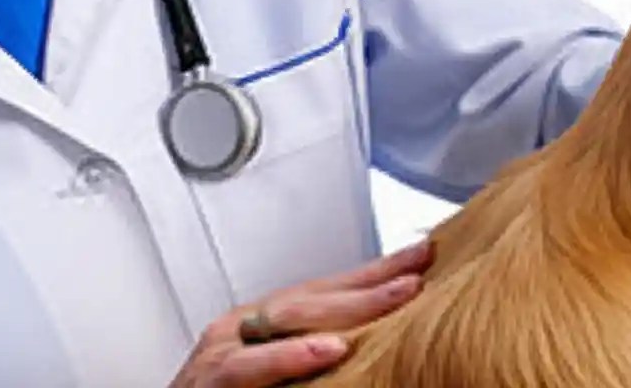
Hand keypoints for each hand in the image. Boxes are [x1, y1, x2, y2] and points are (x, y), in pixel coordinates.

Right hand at [168, 239, 433, 386]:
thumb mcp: (279, 375)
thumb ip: (318, 357)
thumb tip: (370, 342)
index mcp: (260, 326)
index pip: (326, 289)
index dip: (374, 273)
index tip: (422, 256)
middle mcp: (240, 331)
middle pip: (314, 296)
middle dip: (370, 282)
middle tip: (418, 269)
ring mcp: (221, 353)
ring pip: (287, 320)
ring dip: (345, 308)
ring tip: (392, 297)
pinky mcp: (208, 383)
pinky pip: (248, 367)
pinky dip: (288, 358)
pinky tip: (326, 351)